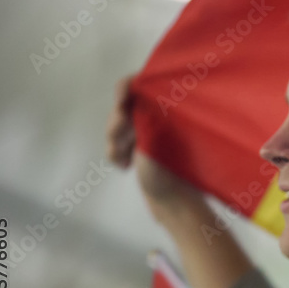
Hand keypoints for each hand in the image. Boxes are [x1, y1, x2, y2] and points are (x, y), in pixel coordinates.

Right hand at [106, 77, 204, 214]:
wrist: (174, 203)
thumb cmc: (173, 171)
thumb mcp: (157, 139)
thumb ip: (146, 116)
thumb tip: (136, 94)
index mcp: (168, 110)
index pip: (143, 84)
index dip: (126, 86)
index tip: (120, 98)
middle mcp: (158, 116)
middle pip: (123, 106)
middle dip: (117, 124)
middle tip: (122, 139)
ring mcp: (147, 131)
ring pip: (116, 126)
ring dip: (114, 142)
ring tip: (125, 159)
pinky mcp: (138, 147)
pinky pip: (115, 143)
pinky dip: (115, 154)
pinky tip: (124, 166)